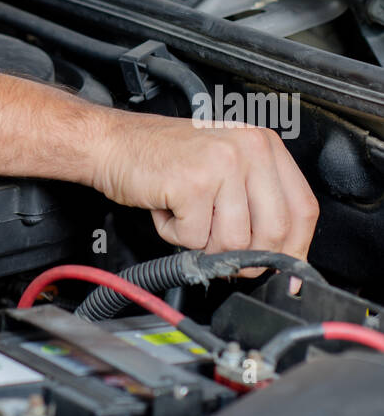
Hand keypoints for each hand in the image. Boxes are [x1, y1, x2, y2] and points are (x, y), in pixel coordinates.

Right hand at [94, 111, 318, 266]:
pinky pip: (196, 239)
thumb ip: (259, 206)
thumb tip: (285, 264)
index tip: (285, 273)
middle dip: (246, 256)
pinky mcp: (192, 183)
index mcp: (263, 144)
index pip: (303, 209)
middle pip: (275, 232)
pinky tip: (168, 208)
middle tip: (219, 249)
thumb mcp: (226, 170)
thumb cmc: (165, 158)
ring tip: (187, 215)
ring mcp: (221, 164)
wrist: (113, 142)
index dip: (295, 249)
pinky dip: (176, 235)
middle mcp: (249, 148)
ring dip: (204, 244)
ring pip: (235, 242)